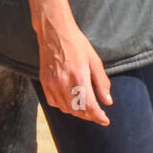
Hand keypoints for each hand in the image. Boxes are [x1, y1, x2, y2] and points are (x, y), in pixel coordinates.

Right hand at [37, 7, 111, 124]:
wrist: (55, 32)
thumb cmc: (77, 44)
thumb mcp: (95, 61)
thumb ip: (102, 82)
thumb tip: (107, 101)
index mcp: (79, 77)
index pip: (89, 106)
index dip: (98, 116)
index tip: (105, 120)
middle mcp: (63, 82)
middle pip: (77, 110)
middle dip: (89, 116)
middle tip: (98, 115)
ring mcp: (52, 83)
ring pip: (65, 108)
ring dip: (76, 112)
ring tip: (85, 109)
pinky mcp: (44, 81)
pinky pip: (53, 102)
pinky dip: (63, 106)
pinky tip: (70, 102)